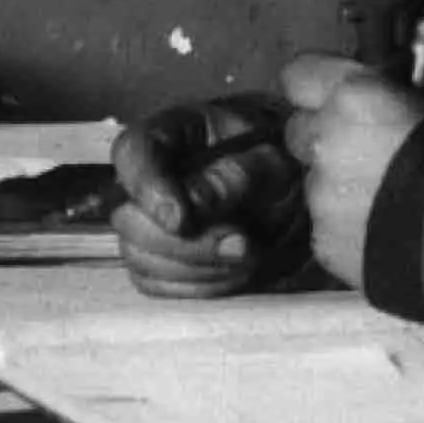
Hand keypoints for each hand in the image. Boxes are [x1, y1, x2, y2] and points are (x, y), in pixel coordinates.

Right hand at [110, 95, 306, 298]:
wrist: (295, 197)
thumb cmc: (282, 162)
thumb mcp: (272, 159)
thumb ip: (234, 176)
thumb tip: (193, 206)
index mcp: (170, 135)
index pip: (132, 153)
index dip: (147, 188)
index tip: (180, 220)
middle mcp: (148, 181)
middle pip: (128, 220)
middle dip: (185, 243)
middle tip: (242, 243)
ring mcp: (147, 225)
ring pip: (141, 260)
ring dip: (202, 267)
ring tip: (251, 252)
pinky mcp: (158, 263)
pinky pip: (160, 287)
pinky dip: (203, 286)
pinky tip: (238, 269)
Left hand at [280, 53, 423, 293]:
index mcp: (351, 97)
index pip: (299, 75)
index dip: (316, 84)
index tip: (338, 96)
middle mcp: (323, 143)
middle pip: (299, 131)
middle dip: (323, 137)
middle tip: (362, 149)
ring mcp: (319, 198)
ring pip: (315, 184)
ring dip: (339, 187)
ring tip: (384, 203)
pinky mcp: (323, 244)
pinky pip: (326, 228)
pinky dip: (348, 228)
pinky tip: (384, 235)